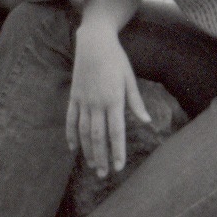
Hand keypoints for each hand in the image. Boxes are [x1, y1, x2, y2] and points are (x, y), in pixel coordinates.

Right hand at [66, 25, 150, 181]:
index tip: (118, 167)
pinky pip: (70, 120)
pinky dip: (71, 135)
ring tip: (92, 166)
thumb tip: (146, 121)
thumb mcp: (129, 78)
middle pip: (98, 136)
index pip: (116, 132)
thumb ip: (136, 102)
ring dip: (87, 150)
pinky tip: (73, 149)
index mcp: (114, 99)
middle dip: (101, 157)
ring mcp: (83, 100)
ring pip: (83, 131)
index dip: (117, 151)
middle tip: (103, 175)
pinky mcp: (74, 96)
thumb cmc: (116, 59)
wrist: (94, 41)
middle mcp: (97, 103)